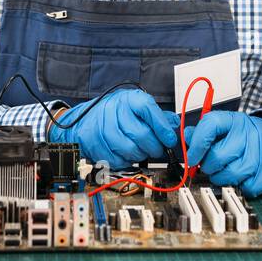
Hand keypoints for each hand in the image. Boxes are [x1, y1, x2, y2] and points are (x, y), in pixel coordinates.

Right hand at [49, 89, 179, 167]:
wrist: (86, 119)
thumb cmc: (115, 112)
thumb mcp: (136, 106)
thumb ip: (157, 116)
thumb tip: (175, 125)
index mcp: (128, 99)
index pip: (148, 109)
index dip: (162, 126)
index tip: (170, 138)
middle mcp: (114, 110)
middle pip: (141, 134)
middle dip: (154, 146)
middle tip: (157, 149)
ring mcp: (103, 127)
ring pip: (130, 149)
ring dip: (140, 155)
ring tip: (141, 150)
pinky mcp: (95, 144)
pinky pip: (117, 159)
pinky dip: (126, 161)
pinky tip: (126, 154)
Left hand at [184, 111, 261, 195]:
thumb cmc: (249, 137)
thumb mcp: (228, 127)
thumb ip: (205, 132)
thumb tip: (186, 138)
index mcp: (234, 120)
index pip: (209, 126)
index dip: (196, 144)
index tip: (191, 157)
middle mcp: (248, 134)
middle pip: (217, 156)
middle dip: (208, 166)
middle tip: (209, 166)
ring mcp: (261, 153)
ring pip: (230, 175)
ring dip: (222, 178)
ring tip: (225, 172)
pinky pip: (246, 187)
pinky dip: (241, 186)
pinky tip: (242, 178)